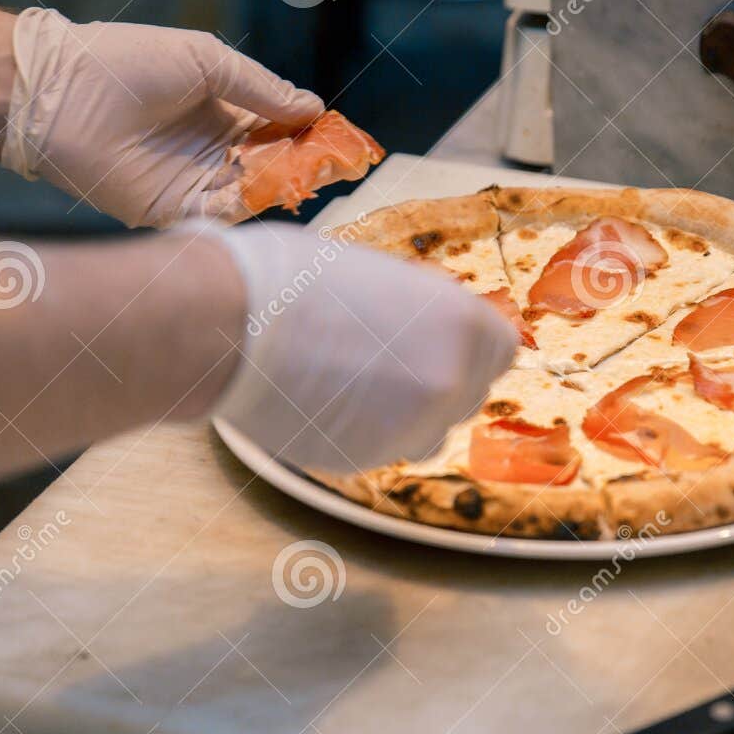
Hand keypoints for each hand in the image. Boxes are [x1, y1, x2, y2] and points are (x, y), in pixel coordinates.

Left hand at [0, 8, 322, 227]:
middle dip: (300, 167)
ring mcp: (191, 182)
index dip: (307, 134)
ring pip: (249, 195)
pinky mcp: (168, 211)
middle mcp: (210, 150)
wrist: (60, 93)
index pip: (277, 129)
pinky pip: (214, 219)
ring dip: (274, 189)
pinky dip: (238, 211)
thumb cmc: (127, 62)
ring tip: (296, 178)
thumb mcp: (206, 60)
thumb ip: (259, 87)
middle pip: (270, 167)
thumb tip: (313, 107)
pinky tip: (254, 195)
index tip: (338, 137)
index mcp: (220, 110)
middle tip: (330, 167)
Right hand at [210, 223, 517, 471]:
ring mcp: (407, 429)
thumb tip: (441, 316)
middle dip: (444, 377)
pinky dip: (369, 432)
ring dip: (411, 413)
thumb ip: (425, 305)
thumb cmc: (295, 281)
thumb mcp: (380, 273)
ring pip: (433, 432)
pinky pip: (386, 448)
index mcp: (459, 326)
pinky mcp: (366, 460)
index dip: (472, 344)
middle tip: (392, 355)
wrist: (231, 327)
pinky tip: (329, 400)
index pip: (502, 350)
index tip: (445, 339)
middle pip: (473, 392)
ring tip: (357, 379)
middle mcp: (447, 384)